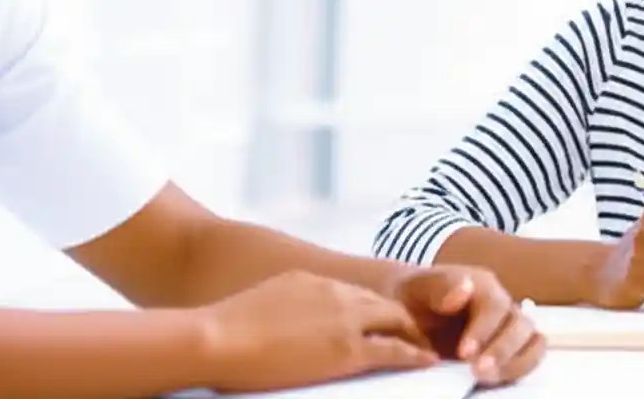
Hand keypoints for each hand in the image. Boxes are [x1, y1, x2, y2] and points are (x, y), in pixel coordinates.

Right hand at [197, 270, 436, 392]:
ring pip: (394, 322)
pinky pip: (391, 350)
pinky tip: (427, 361)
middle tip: (417, 337)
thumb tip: (291, 321)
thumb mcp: (265, 302)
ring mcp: (344, 319)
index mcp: (314, 282)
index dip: (374, 313)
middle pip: (383, 305)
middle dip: (403, 321)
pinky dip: (413, 355)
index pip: (356, 296)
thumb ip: (290, 306)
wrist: (217, 337)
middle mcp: (336, 293)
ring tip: (427, 350)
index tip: (385, 324)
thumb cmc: (226, 328)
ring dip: (412, 336)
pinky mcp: (346, 350)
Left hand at [387, 266, 544, 386]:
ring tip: (486, 378)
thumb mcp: (420, 287)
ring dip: (514, 362)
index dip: (484, 330)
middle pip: (521, 325)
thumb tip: (464, 291)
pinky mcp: (511, 348)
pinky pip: (529, 357)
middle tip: (477, 371)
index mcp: (484, 285)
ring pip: (532, 342)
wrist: (411, 307)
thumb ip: (441, 287)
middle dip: (502, 350)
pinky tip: (493, 380)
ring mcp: (509, 327)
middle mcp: (503, 304)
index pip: (496, 306)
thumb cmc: (416, 296)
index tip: (464, 353)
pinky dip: (518, 368)